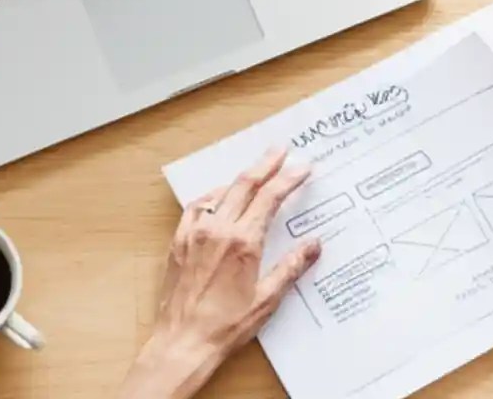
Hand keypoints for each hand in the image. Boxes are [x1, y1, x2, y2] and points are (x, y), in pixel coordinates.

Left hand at [120, 149, 321, 398]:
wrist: (182, 342)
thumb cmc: (225, 325)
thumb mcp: (267, 299)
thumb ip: (291, 267)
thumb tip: (313, 245)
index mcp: (243, 242)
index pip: (270, 197)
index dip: (289, 178)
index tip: (302, 167)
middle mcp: (218, 230)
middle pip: (245, 184)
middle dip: (266, 164)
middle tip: (280, 149)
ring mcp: (195, 234)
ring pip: (220, 192)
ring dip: (240, 178)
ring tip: (255, 171)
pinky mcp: (179, 242)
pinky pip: (196, 208)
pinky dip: (211, 196)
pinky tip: (218, 197)